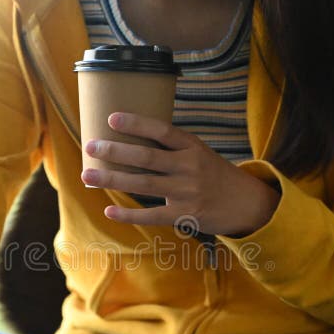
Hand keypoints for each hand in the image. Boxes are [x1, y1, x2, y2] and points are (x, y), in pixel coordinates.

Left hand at [80, 112, 279, 236]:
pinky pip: (151, 215)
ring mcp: (186, 192)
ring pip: (143, 184)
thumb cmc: (214, 175)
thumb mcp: (199, 153)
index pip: (162, 131)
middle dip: (115, 151)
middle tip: (90, 146)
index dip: (136, 124)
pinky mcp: (184, 214)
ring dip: (112, 179)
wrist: (246, 203)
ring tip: (87, 175)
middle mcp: (189, 167)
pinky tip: (110, 210)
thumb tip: (132, 140)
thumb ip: (172, 148)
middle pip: (146, 158)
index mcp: (192, 147)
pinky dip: (129, 214)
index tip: (111, 118)